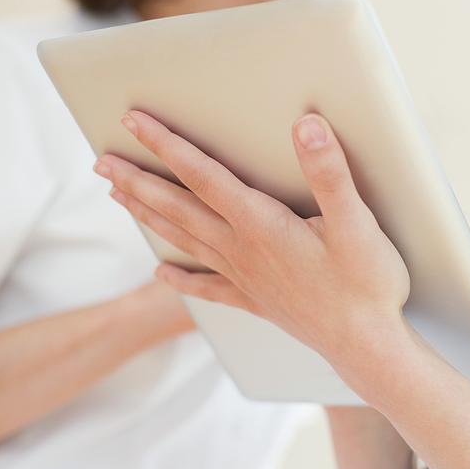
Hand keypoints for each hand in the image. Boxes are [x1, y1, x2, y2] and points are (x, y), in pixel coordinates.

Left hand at [93, 110, 411, 374]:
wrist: (366, 346)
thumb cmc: (364, 285)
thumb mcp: (356, 223)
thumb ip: (328, 173)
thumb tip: (306, 126)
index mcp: (261, 226)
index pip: (203, 176)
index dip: (167, 145)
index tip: (134, 122)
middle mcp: (243, 251)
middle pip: (179, 209)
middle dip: (139, 181)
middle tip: (102, 162)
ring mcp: (246, 279)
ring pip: (184, 241)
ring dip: (148, 216)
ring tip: (118, 197)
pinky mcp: (256, 301)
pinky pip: (207, 287)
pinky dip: (181, 278)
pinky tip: (160, 275)